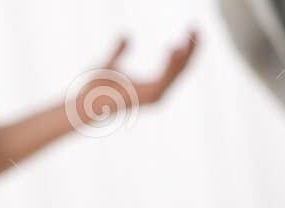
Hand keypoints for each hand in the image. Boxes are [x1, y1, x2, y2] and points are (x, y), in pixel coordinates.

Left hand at [74, 30, 199, 126]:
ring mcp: (155, 96)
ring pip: (176, 73)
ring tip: (190, 35)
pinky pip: (165, 78)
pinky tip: (175, 47)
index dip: (185, 50)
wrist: (87, 101)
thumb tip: (125, 34)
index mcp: (152, 86)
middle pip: (181, 69)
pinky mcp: (150, 97)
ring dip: (185, 55)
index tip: (190, 32)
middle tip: (197, 28)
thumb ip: (119, 50)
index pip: (175, 67)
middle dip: (191, 50)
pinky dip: (171, 63)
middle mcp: (157, 93)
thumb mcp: (110, 63)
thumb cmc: (96, 89)